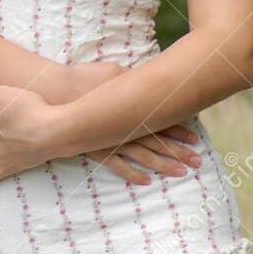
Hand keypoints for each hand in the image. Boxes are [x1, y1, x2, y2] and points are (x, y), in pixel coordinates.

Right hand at [60, 61, 203, 185]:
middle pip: (157, 142)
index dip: (179, 131)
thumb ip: (131, 79)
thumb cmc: (83, 79)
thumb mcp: (112, 72)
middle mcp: (124, 127)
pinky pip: (117, 165)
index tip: (196, 139)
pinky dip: (132, 174)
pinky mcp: (96, 149)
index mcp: (130, 108)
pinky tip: (146, 181)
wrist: (54, 93)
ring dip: (163, 165)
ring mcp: (111, 140)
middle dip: (179, 152)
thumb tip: (150, 80)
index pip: (161, 122)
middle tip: (198, 162)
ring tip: (181, 173)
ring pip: (142, 156)